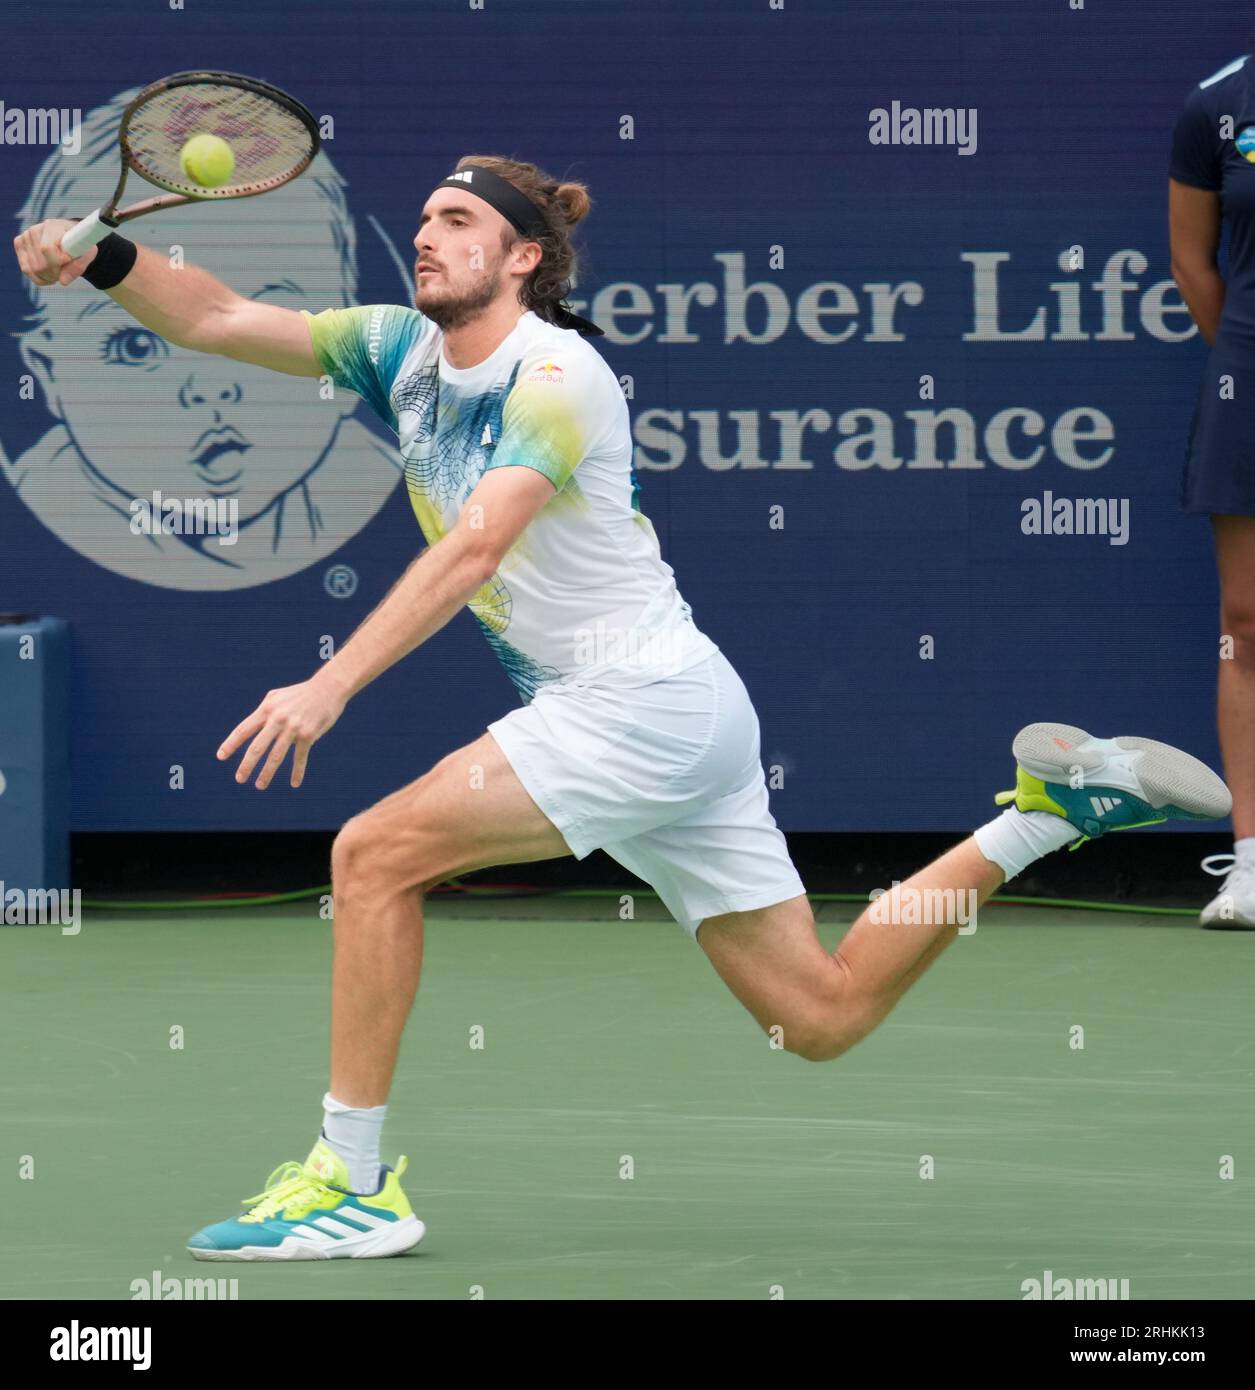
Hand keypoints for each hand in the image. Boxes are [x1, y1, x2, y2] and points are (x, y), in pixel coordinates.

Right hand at [13, 219, 98, 286]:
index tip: (68, 260)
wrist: (69, 236)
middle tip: (66, 269)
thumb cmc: (80, 244)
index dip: (58, 260)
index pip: (46, 248)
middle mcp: (35, 230)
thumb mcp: (87, 253)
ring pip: (33, 270)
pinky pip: (27, 270)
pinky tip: (50, 272)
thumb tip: (63, 282)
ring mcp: (25, 237)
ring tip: (59, 269)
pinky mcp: (19, 244)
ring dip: (49, 276)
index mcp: (53, 226)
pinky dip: (40, 277)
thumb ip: (78, 266)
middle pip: (41, 264)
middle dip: (57, 273)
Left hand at [218, 674, 347, 788]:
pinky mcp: (309, 735)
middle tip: (239, 779)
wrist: (329, 687)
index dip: (231, 744)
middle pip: (257, 747)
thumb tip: (252, 727)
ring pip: (276, 756)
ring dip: (267, 773)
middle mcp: (278, 719)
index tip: (221, 756)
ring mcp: (293, 728)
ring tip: (260, 785)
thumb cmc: (300, 693)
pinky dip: (297, 772)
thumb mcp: (277, 696)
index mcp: (267, 709)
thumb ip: (264, 711)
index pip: (244, 730)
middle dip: (246, 765)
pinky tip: (294, 783)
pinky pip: (300, 757)